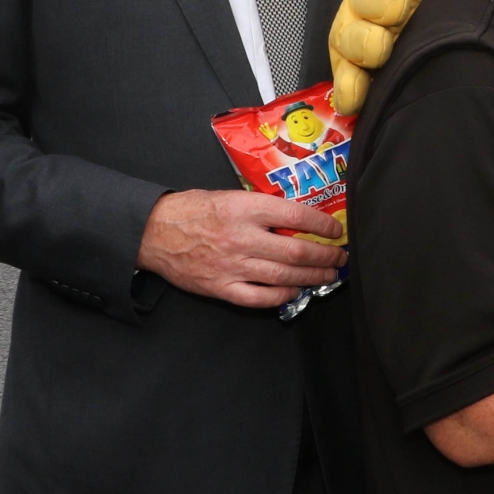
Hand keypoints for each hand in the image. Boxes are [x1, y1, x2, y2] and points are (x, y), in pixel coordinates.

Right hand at [137, 189, 346, 307]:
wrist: (154, 231)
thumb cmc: (193, 210)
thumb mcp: (232, 196)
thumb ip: (263, 208)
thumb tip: (299, 218)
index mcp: (246, 210)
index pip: (296, 217)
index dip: (322, 225)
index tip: (335, 230)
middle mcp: (242, 238)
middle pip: (295, 252)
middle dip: (324, 257)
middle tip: (339, 258)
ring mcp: (231, 266)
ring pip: (282, 277)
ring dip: (311, 277)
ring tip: (327, 275)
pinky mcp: (219, 287)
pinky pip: (257, 298)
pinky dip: (280, 296)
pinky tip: (293, 291)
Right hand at [329, 0, 438, 113]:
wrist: (410, 68)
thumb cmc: (420, 23)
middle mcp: (368, 5)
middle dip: (380, 2)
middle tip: (397, 13)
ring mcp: (353, 39)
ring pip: (349, 38)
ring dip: (366, 45)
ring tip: (380, 54)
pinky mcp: (347, 73)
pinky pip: (344, 79)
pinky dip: (350, 88)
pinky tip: (355, 96)